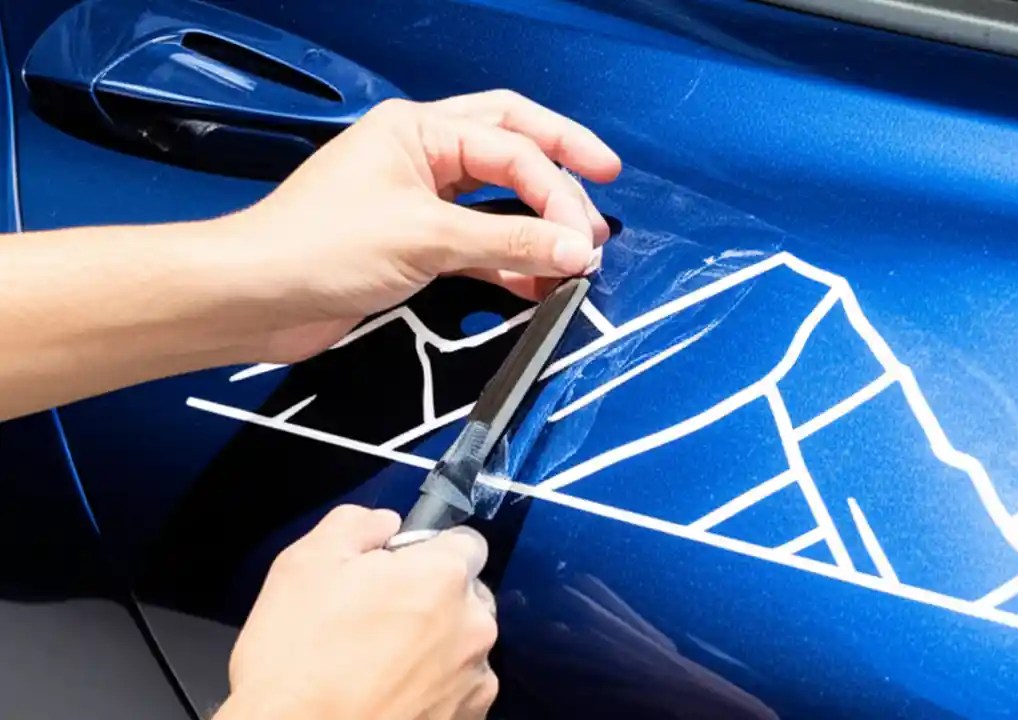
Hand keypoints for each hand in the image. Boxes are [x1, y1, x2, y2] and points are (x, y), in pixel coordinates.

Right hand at [216, 505, 498, 719]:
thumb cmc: (298, 656)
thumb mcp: (306, 563)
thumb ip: (355, 524)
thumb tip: (385, 523)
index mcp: (443, 576)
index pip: (464, 543)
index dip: (428, 553)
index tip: (397, 571)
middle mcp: (474, 624)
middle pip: (467, 595)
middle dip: (434, 600)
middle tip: (380, 620)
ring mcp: (474, 677)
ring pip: (464, 644)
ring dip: (436, 647)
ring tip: (381, 665)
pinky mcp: (467, 718)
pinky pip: (461, 689)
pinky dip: (437, 689)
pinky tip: (393, 695)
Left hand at [220, 90, 622, 362]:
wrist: (255, 297)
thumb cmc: (316, 246)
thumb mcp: (426, 237)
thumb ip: (509, 239)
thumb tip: (577, 248)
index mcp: (418, 129)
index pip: (511, 147)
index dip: (557, 189)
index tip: (585, 236)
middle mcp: (420, 155)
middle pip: (510, 146)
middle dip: (560, 167)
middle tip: (604, 189)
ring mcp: (418, 200)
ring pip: (498, 197)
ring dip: (538, 220)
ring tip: (579, 248)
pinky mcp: (413, 245)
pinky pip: (479, 242)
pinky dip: (510, 258)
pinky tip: (538, 279)